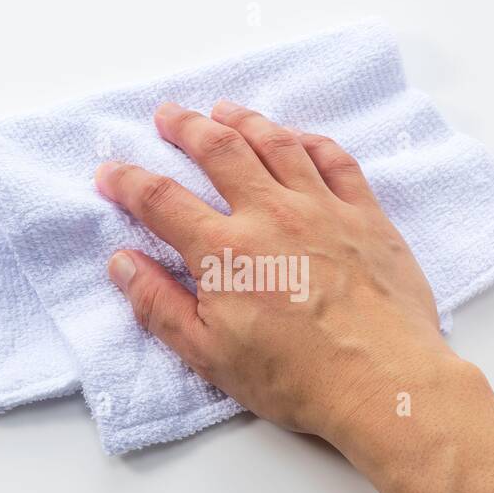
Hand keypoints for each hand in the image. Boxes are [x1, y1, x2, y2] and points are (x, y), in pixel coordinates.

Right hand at [95, 100, 456, 448]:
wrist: (383, 382)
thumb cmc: (297, 378)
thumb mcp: (210, 357)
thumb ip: (160, 306)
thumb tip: (123, 264)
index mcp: (225, 251)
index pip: (162, 201)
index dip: (129, 181)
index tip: (110, 172)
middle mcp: (271, 215)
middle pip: (219, 151)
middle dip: (186, 127)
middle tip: (168, 115)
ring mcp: (322, 209)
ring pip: (277, 144)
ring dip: (245, 121)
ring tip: (224, 110)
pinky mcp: (366, 216)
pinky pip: (335, 160)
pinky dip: (310, 141)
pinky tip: (297, 137)